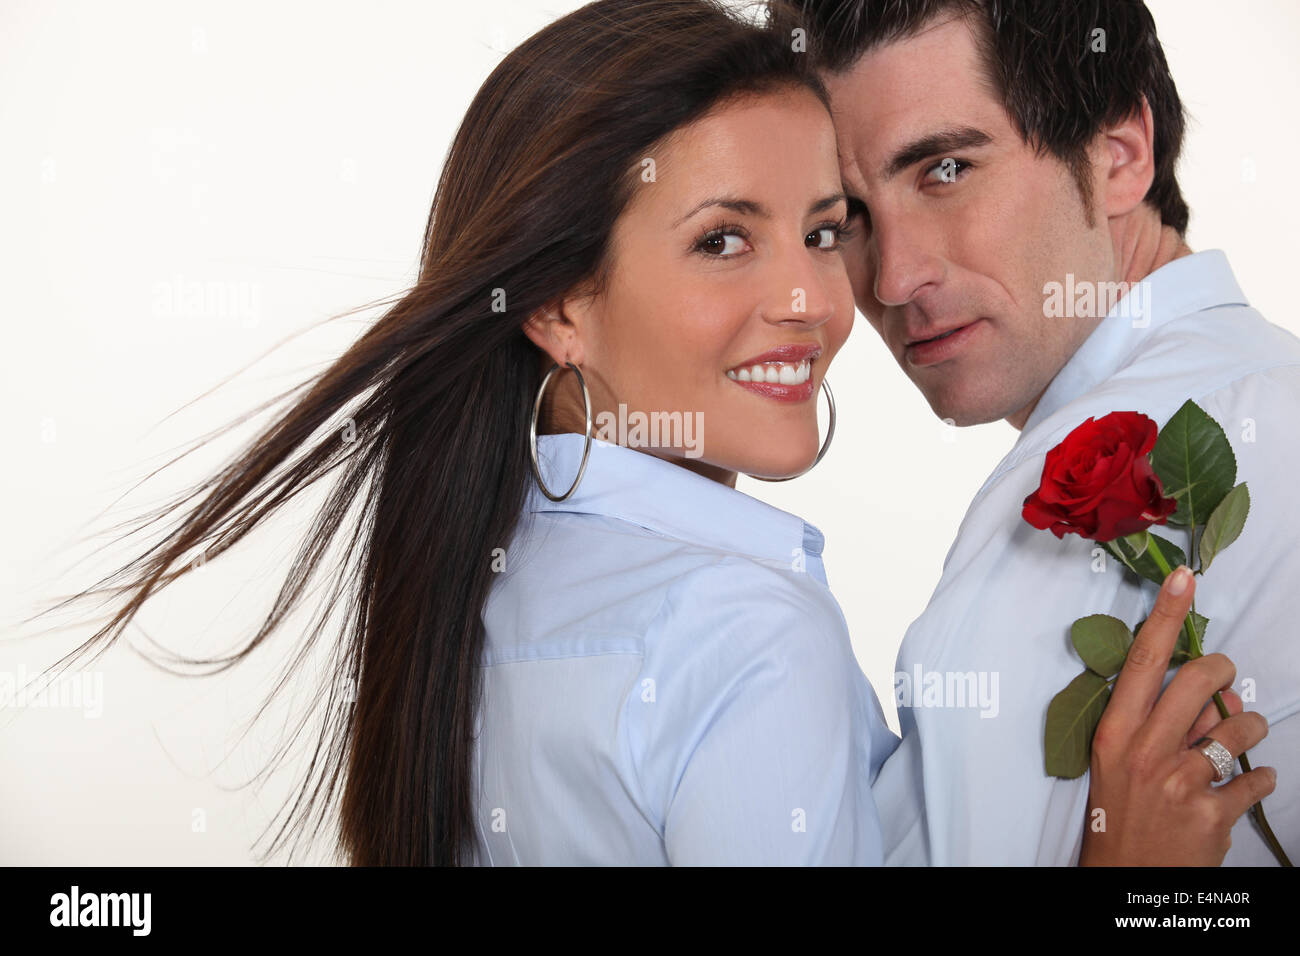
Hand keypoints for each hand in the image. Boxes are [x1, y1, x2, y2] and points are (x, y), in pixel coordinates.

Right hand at [1079, 565, 1276, 864]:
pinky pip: (1257, 778)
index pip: (1143, 661)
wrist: (1126, 879)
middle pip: (1201, 680)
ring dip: (1248, 728)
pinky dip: (1258, 781)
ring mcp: (1180, 781)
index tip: (1184, 579)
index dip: (1166, 616)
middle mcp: (1146, 750)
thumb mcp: (1120, 764)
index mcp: (1116, 732)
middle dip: (1224, 673)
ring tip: (1235, 743)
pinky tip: (1242, 788)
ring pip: (1240, 726)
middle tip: (1223, 684)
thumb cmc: (1120, 815)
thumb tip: (1212, 691)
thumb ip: (1160, 723)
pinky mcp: (1212, 813)